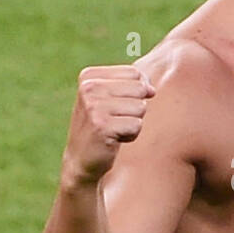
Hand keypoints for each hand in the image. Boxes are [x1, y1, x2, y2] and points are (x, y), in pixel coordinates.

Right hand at [61, 64, 154, 185]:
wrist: (81, 158)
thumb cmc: (101, 125)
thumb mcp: (110, 98)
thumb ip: (132, 85)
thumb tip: (152, 90)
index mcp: (89, 76)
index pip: (134, 73)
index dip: (137, 91)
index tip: (119, 106)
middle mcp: (89, 88)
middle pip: (140, 89)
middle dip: (135, 108)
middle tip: (115, 119)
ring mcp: (94, 106)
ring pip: (140, 108)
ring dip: (132, 123)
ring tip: (113, 129)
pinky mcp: (102, 126)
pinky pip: (136, 126)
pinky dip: (130, 136)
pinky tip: (113, 139)